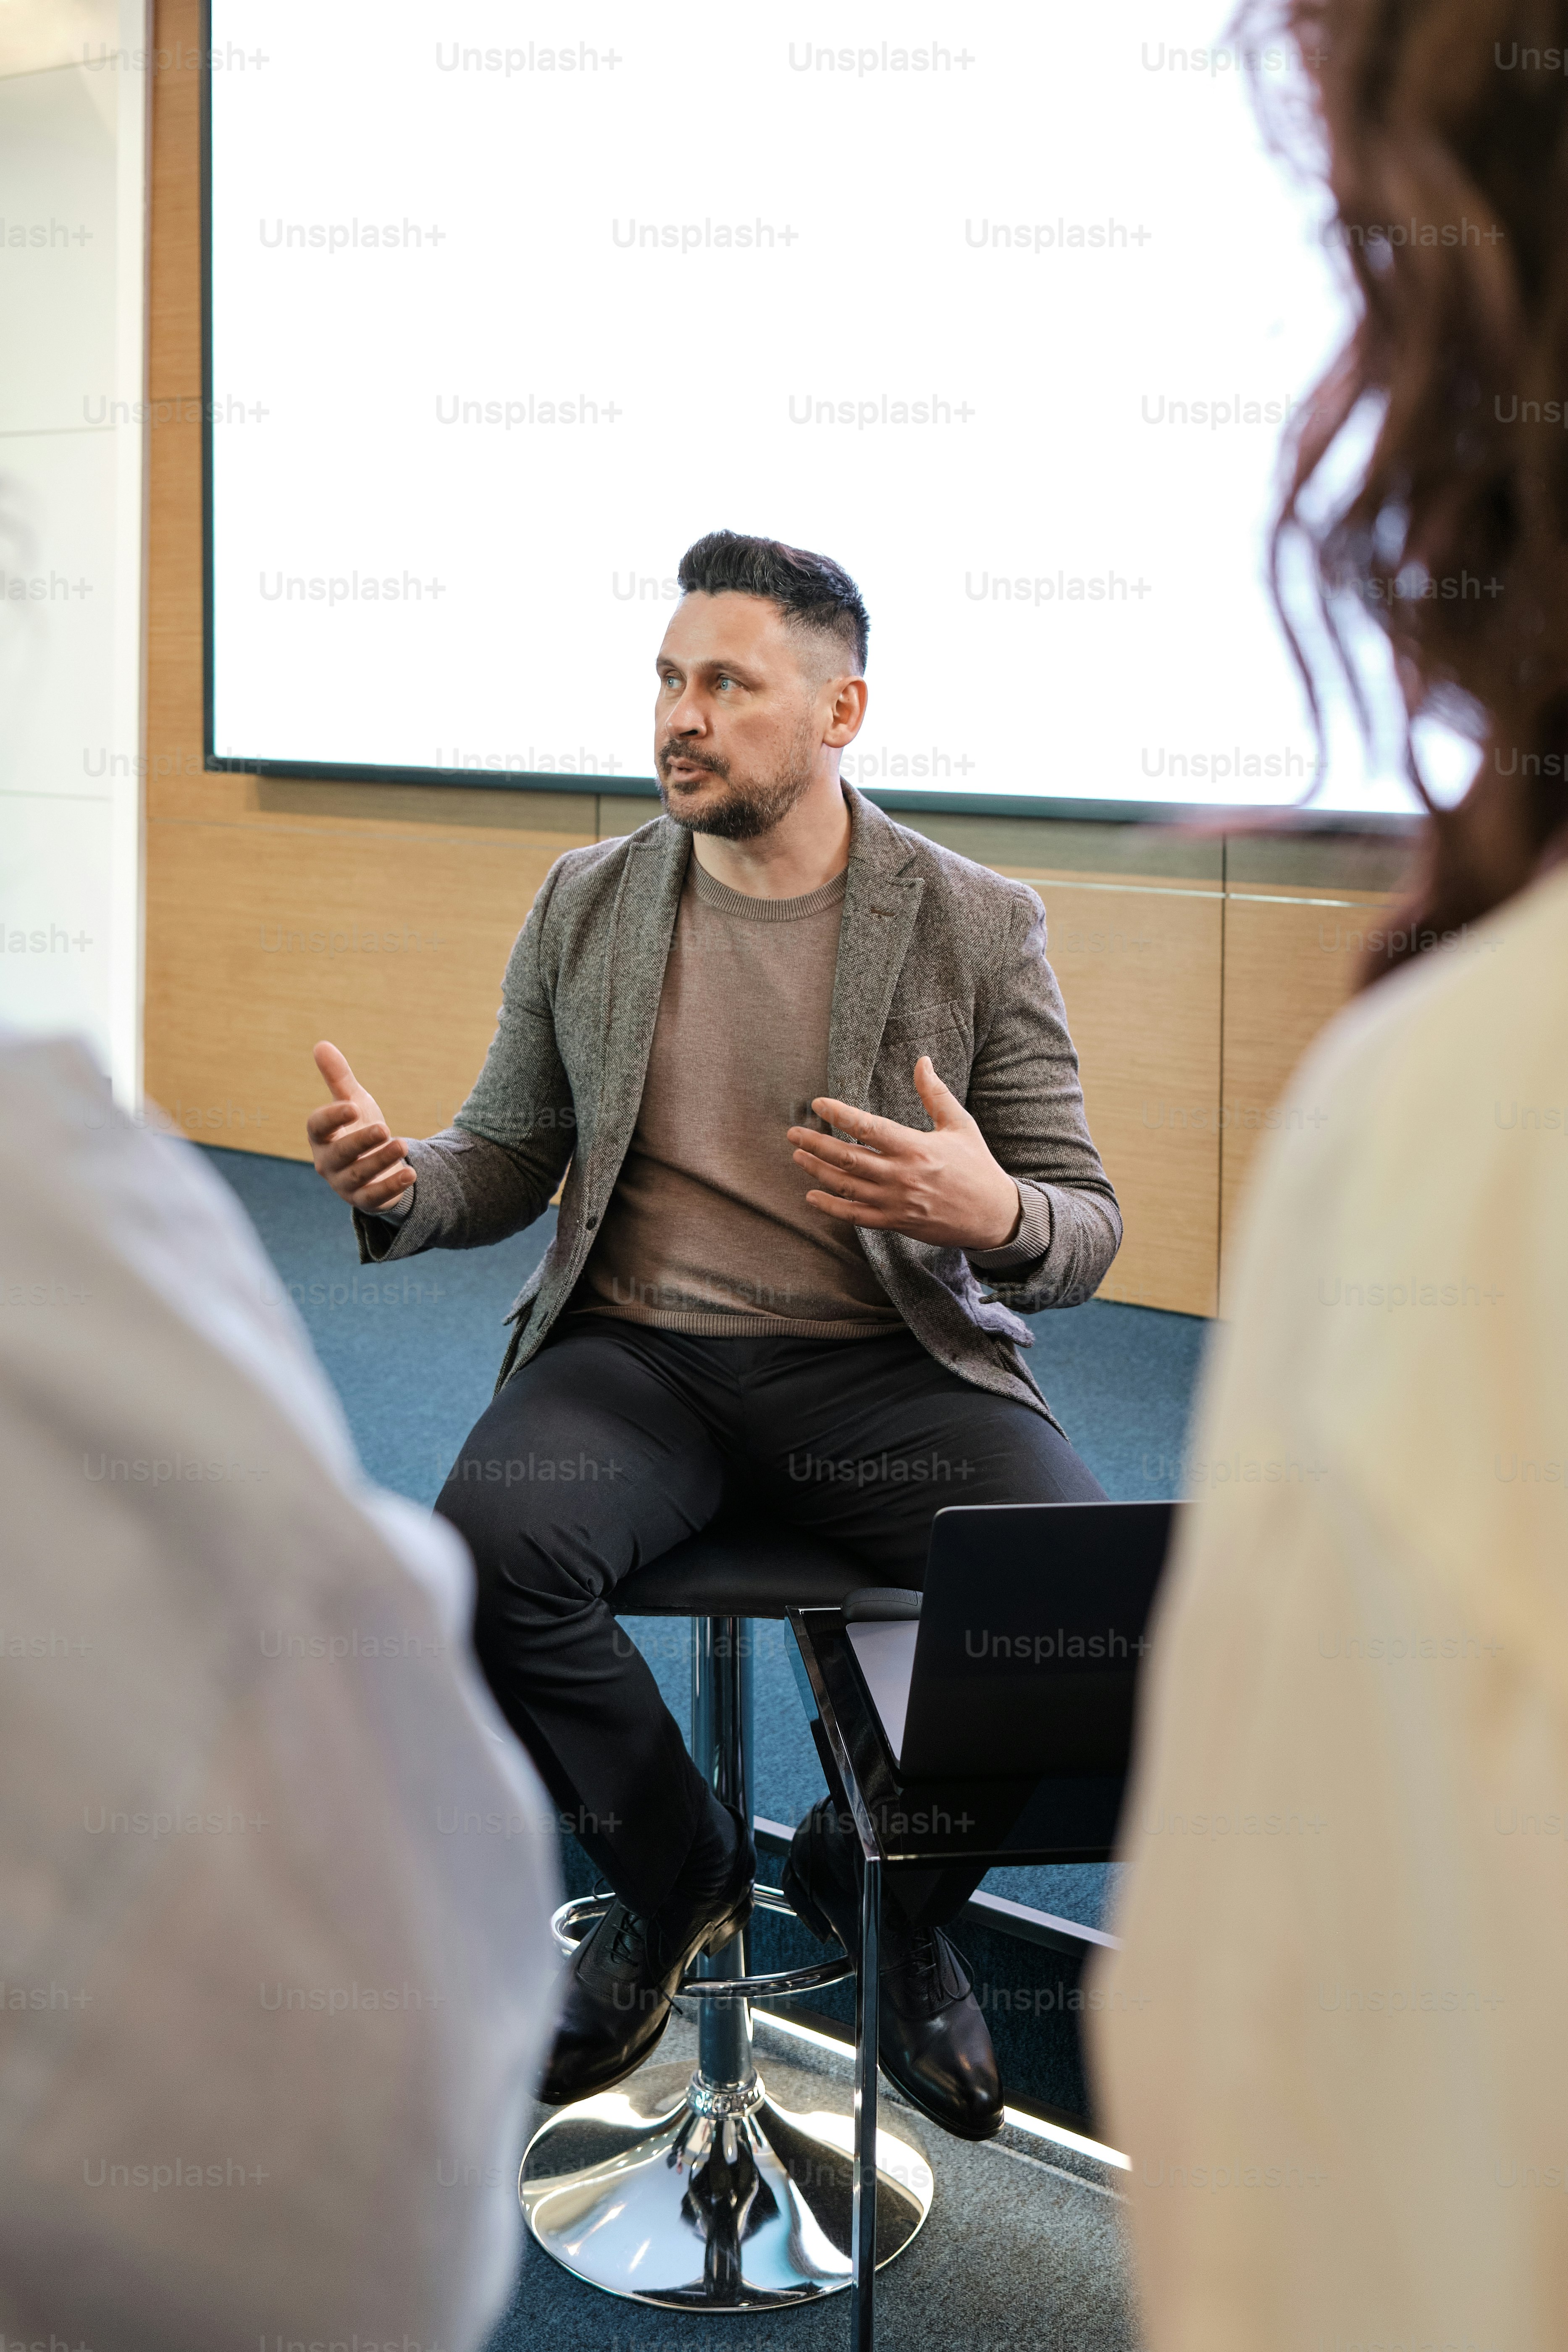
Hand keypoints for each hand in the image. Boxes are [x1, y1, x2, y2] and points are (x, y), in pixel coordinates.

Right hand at [305, 1041, 415, 1213]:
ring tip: (402, 1144)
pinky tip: (411, 1174)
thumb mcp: (353, 1102)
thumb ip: (338, 1078)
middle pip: (339, 1153)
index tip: (352, 1107)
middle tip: (384, 1127)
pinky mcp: (365, 1201)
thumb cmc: (359, 1128)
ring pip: (359, 1175)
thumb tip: (321, 1044)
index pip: (317, 1127)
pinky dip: (393, 1186)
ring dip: (381, 1161)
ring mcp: (345, 1184)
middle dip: (361, 1141)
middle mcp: (328, 1162)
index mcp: (321, 1137)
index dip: (332, 1117)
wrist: (379, 1165)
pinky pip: (376, 1196)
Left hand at [788, 1057, 1021, 1250]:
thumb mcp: (960, 1125)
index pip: (868, 1127)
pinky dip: (830, 1207)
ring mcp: (896, 1202)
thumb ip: (935, 1094)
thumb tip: (922, 1060)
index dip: (839, 1115)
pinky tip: (812, 1196)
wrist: (993, 1215)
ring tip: (798, 1157)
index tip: (817, 1104)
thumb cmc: (977, 1166)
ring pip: (846, 1186)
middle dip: (816, 1144)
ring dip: (818, 1171)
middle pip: (847, 1158)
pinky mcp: (895, 1222)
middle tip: (793, 1134)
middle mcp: (901, 1175)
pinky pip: (855, 1215)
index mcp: (916, 1147)